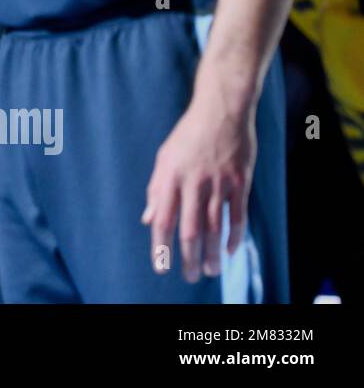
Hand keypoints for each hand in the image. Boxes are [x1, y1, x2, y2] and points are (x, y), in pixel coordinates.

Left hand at [142, 87, 256, 282]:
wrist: (221, 111)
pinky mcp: (240, 181)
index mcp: (169, 177)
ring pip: (215, 226)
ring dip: (213, 252)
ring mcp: (219, 183)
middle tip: (190, 276)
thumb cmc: (188, 135)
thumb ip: (156, 190)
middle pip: (190, 229)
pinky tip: (230, 249)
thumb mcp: (164, 157)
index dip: (161, 246)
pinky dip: (234, 235)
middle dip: (188, 257)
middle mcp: (193, 182)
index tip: (161, 267)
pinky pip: (237, 214)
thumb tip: (148, 219)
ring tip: (211, 270)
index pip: (163, 219)